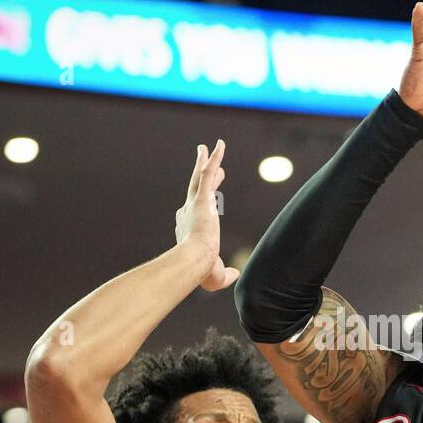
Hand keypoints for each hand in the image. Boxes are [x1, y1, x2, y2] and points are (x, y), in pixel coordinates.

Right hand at [175, 140, 238, 291]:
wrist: (193, 261)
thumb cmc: (200, 271)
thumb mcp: (214, 277)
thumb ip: (225, 275)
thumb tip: (235, 274)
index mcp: (188, 229)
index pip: (195, 211)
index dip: (204, 203)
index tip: (210, 197)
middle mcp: (187, 213)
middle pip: (195, 189)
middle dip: (201, 176)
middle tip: (210, 166)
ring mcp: (194, 204)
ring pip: (199, 176)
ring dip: (204, 161)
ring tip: (206, 148)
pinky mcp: (202, 199)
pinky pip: (207, 173)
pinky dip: (213, 158)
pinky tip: (219, 146)